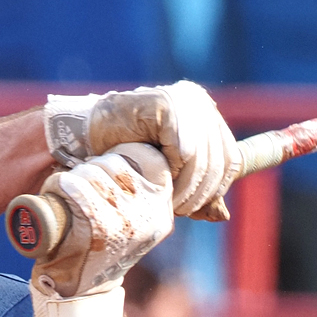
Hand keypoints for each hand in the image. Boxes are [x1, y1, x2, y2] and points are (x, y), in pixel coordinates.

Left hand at [29, 143, 173, 316]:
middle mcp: (149, 214)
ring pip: (93, 171)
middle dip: (92, 165)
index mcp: (161, 210)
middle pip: (116, 163)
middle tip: (79, 180)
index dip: (124, 154)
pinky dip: (61, 182)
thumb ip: (141, 197)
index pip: (151, 160)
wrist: (83, 293)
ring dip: (73, 173)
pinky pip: (77, 188)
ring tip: (66, 187)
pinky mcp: (99, 228)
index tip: (107, 165)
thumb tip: (130, 155)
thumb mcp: (135, 225)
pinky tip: (58, 187)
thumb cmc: (103, 251)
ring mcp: (125, 221)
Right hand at [43, 81, 241, 220]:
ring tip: (168, 202)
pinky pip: (184, 150)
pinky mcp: (168, 105)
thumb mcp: (169, 176)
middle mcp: (198, 101)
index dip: (217, 188)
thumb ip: (196, 191)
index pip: (230, 157)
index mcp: (205, 113)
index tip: (196, 209)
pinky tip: (158, 181)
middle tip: (180, 211)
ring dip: (186, 187)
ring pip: (202, 159)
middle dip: (200, 192)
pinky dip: (173, 172)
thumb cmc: (124, 156)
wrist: (85, 136)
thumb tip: (223, 216)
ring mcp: (184, 100)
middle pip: (219, 159)